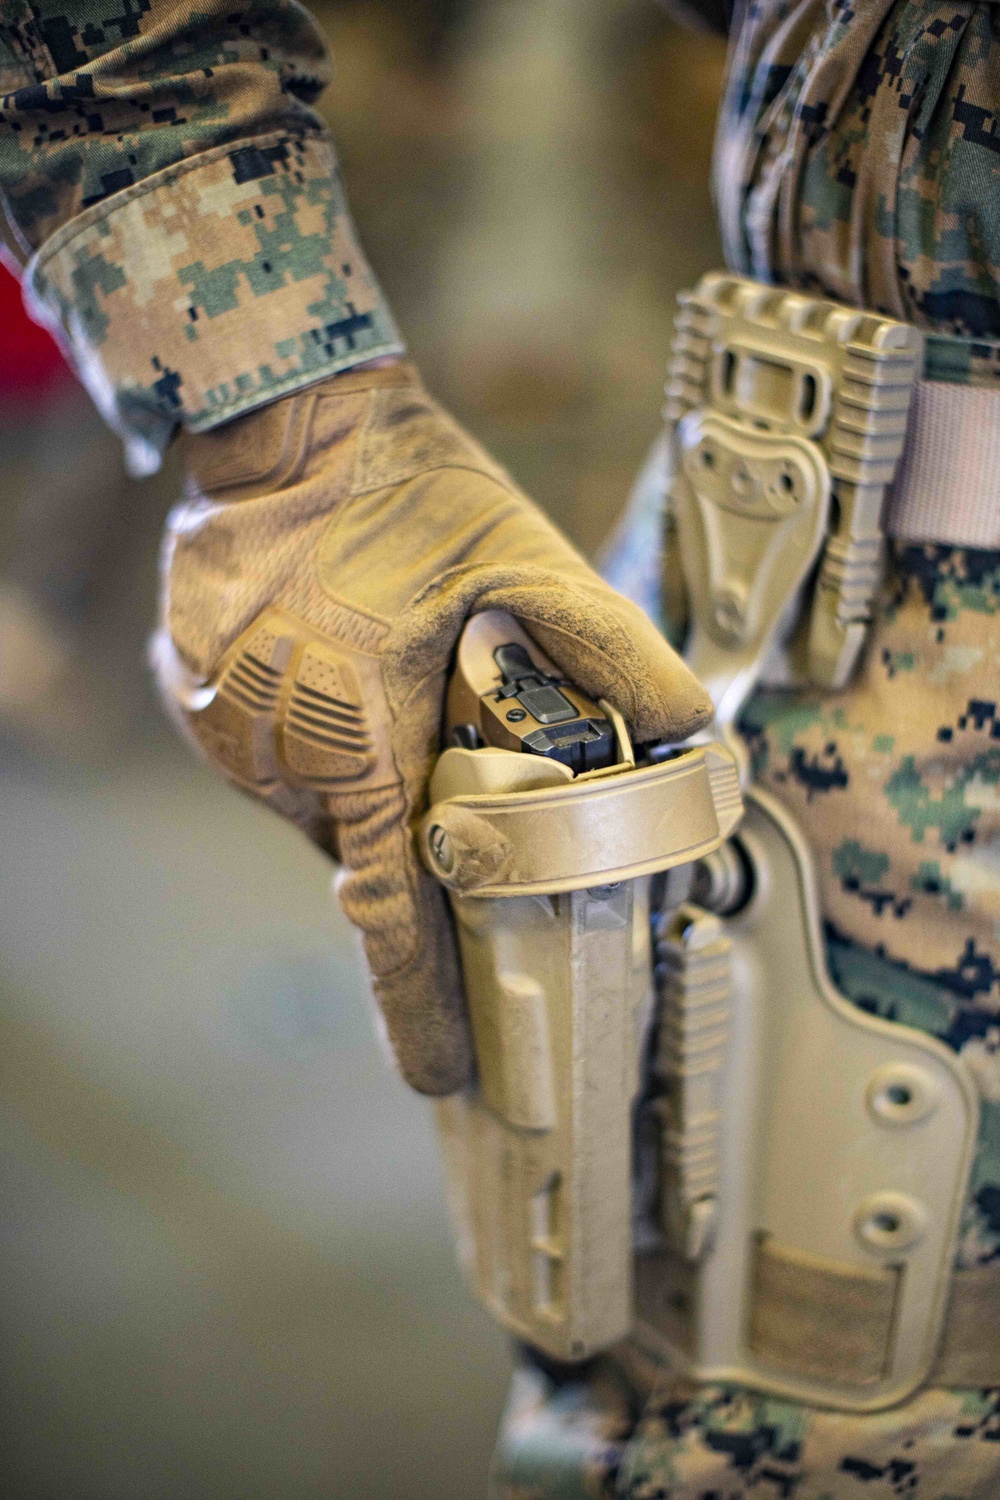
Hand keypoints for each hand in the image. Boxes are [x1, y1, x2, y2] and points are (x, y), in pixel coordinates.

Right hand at [152, 363, 710, 1093]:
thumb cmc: (410, 496)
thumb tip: (694, 740)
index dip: (415, 1004)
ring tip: (388, 676)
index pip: (390, 911)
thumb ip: (618, 658)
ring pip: (318, 802)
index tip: (437, 1073)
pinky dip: (320, 738)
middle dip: (412, 826)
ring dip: (365, 773)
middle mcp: (278, 750)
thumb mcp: (533, 564)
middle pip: (363, 846)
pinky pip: (275, 758)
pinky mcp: (193, 702)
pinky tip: (340, 663)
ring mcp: (224, 729)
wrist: (285, 423)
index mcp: (358, 735)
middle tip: (441, 744)